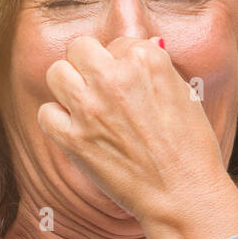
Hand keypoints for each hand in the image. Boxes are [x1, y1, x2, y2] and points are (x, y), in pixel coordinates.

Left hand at [38, 35, 231, 226]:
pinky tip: (77, 130)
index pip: (118, 43)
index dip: (123, 63)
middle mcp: (114, 78)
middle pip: (79, 49)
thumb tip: (136, 51)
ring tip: (86, 105)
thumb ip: (156, 68)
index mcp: (146, 60)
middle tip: (102, 87)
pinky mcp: (74, 139)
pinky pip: (46, 113)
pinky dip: (58, 121)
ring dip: (69, 86)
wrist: (185, 195)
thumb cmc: (192, 149)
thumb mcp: (186, 95)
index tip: (132, 84)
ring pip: (56, 73)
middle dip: (89, 65)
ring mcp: (90, 108)